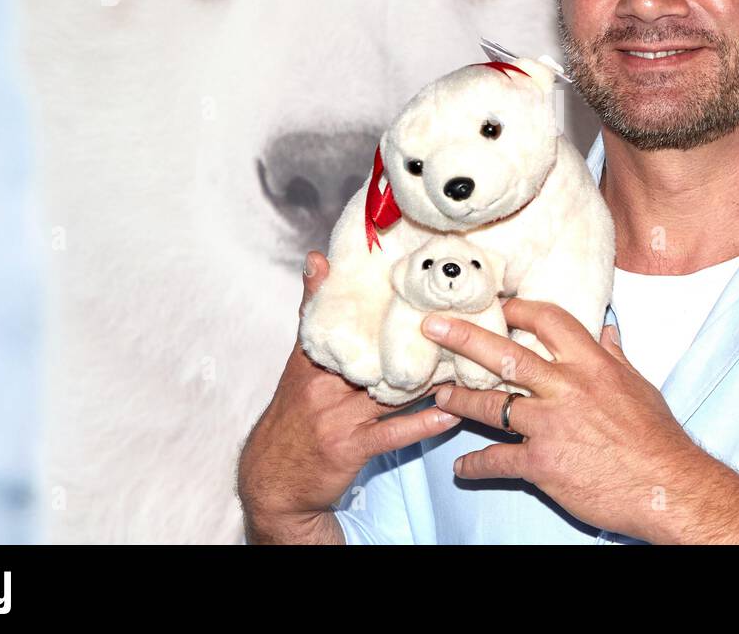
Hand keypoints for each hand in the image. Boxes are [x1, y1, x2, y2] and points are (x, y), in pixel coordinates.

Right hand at [236, 251, 461, 543]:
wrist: (273, 480)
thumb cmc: (293, 418)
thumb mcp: (297, 366)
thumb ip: (312, 316)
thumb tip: (316, 259)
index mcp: (310, 361)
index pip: (332, 317)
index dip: (361, 293)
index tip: (398, 271)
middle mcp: (322, 385)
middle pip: (372, 352)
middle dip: (411, 335)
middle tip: (452, 316)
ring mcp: (337, 417)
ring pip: (392, 389)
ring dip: (430, 377)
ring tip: (465, 362)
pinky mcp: (351, 446)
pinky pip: (393, 431)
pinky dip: (424, 423)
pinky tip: (450, 413)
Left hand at [419, 298, 716, 542]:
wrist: (668, 488)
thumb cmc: (658, 440)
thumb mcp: (640, 388)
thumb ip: (616, 359)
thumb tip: (608, 334)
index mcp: (591, 365)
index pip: (548, 320)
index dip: (518, 309)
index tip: (497, 304)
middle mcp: (566, 388)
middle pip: (504, 355)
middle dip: (463, 338)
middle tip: (432, 327)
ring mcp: (550, 425)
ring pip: (491, 406)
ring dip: (459, 400)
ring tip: (438, 396)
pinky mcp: (542, 464)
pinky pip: (498, 461)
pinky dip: (476, 464)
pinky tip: (462, 467)